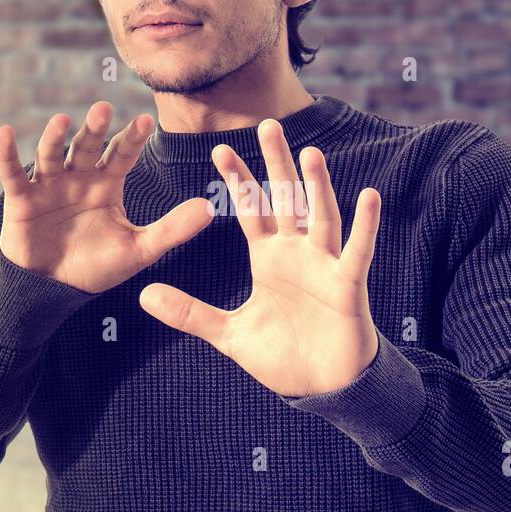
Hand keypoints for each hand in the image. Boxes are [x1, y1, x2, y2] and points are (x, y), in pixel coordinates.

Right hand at [0, 102, 213, 293]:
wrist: (54, 291)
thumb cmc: (97, 267)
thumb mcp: (139, 249)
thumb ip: (173, 229)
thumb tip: (210, 209)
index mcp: (106, 184)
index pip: (121, 154)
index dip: (132, 139)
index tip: (146, 121)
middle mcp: (78, 177)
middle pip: (87, 147)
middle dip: (95, 129)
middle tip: (104, 109)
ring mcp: (48, 185)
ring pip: (52, 154)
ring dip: (55, 137)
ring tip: (62, 121)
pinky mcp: (21, 199)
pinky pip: (13, 172)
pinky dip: (7, 154)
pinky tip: (5, 132)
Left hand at [138, 119, 381, 397]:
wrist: (322, 387)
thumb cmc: (282, 356)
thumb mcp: (229, 334)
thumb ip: (190, 313)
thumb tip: (143, 296)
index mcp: (268, 259)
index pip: (251, 210)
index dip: (237, 180)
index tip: (219, 148)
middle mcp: (297, 254)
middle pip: (286, 200)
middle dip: (276, 165)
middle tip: (267, 124)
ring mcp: (324, 266)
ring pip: (321, 217)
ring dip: (317, 186)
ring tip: (309, 154)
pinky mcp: (348, 286)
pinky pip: (357, 251)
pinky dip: (364, 225)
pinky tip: (368, 196)